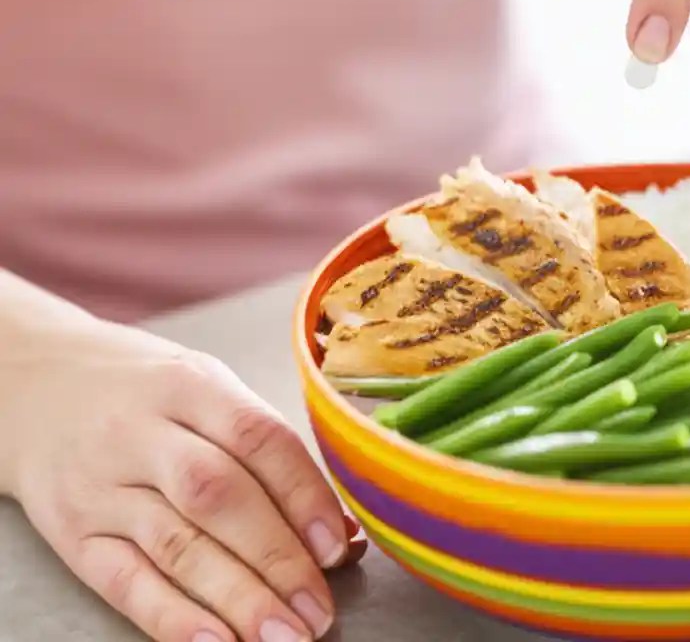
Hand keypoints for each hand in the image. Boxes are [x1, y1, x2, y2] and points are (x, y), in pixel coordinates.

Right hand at [1, 319, 366, 641]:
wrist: (36, 387)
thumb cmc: (149, 395)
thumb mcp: (209, 392)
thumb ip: (271, 455)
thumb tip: (341, 534)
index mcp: (189, 386)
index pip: (258, 439)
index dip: (304, 496)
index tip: (338, 546)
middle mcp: (140, 433)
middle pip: (217, 496)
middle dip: (277, 559)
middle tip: (318, 610)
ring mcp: (101, 485)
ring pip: (175, 545)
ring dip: (237, 597)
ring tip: (285, 635)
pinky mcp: (72, 533)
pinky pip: (124, 581)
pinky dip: (172, 617)